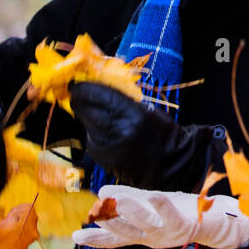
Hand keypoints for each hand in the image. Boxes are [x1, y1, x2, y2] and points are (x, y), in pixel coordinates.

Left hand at [68, 81, 212, 189]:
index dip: (83, 88)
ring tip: (101, 117)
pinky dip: (94, 134)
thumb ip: (121, 98)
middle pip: (83, 109)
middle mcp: (116, 130)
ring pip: (85, 124)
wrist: (170, 164)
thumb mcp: (146, 109)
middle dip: (79, 101)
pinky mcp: (102, 158)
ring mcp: (107, 146)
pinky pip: (90, 140)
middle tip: (80, 96)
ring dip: (88, 118)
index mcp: (131, 113)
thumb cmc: (161, 132)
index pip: (96, 95)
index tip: (79, 84)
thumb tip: (96, 86)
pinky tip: (108, 134)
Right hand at [71, 185, 248, 248]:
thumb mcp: (152, 207)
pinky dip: (161, 206)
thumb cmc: (180, 211)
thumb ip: (130, 200)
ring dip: (132, 212)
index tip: (75, 236)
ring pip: (146, 224)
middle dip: (111, 223)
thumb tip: (102, 193)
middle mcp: (152, 237)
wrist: (214, 221)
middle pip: (126, 232)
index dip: (96, 238)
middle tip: (94, 212)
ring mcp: (168, 233)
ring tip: (118, 200)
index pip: (115, 238)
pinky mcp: (184, 225)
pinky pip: (171, 215)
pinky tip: (153, 194)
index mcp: (142, 234)